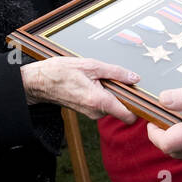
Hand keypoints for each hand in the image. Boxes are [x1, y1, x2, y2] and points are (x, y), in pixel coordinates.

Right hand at [21, 57, 139, 122]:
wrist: (39, 82)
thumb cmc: (61, 72)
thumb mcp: (91, 65)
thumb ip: (116, 73)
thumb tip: (134, 78)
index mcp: (99, 101)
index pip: (129, 116)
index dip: (138, 109)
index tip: (142, 98)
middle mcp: (96, 112)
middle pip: (122, 108)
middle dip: (123, 95)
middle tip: (115, 78)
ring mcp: (91, 113)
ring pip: (112, 105)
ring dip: (111, 93)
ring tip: (98, 78)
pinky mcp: (86, 111)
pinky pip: (102, 104)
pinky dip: (102, 94)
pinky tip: (92, 82)